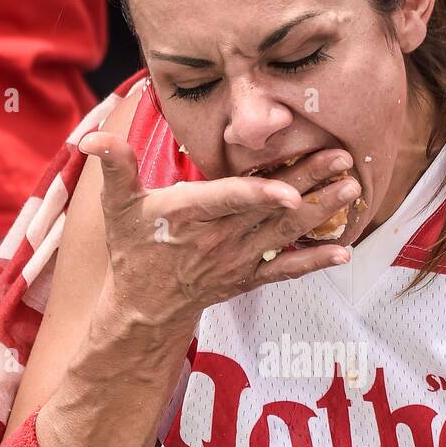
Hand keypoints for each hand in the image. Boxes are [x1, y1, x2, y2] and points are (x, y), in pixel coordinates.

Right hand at [78, 132, 359, 324]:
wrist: (144, 308)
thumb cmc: (134, 250)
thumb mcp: (117, 207)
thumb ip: (114, 167)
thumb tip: (94, 137)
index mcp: (190, 214)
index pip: (229, 201)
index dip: (259, 196)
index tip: (289, 190)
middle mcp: (220, 239)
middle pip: (269, 210)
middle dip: (309, 185)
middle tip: (343, 160)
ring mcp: (238, 260)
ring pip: (285, 234)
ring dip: (321, 211)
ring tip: (351, 188)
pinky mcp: (249, 276)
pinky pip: (287, 270)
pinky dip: (315, 261)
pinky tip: (345, 251)